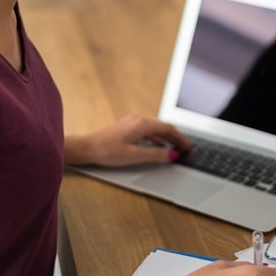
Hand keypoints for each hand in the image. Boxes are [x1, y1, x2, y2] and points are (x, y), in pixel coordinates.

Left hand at [65, 114, 191, 166]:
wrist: (87, 148)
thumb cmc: (107, 151)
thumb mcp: (136, 155)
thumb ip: (156, 155)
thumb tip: (172, 155)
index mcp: (142, 124)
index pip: (168, 129)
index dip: (180, 138)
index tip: (188, 146)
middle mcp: (138, 120)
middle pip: (163, 127)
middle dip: (175, 137)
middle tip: (184, 147)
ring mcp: (131, 123)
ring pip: (155, 129)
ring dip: (166, 138)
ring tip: (174, 148)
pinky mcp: (126, 128)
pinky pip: (146, 131)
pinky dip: (155, 138)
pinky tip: (156, 146)